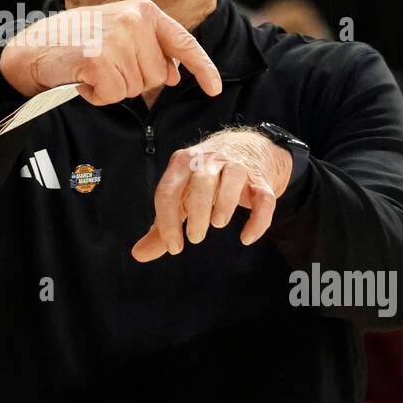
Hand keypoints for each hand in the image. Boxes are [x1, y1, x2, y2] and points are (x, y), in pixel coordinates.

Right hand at [0, 0, 220, 105]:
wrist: (32, 47)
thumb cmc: (75, 42)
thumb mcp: (118, 34)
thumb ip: (149, 49)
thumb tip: (176, 75)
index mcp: (144, 10)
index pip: (183, 42)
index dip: (202, 68)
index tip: (215, 89)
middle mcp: (135, 20)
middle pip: (157, 76)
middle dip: (133, 80)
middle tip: (104, 65)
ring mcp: (118, 39)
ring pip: (136, 89)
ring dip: (113, 89)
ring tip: (91, 69)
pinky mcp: (100, 60)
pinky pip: (114, 96)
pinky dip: (98, 96)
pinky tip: (82, 80)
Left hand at [132, 129, 292, 261]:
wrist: (249, 148)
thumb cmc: (205, 178)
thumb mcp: (181, 196)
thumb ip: (162, 226)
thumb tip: (139, 254)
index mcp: (183, 163)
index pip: (168, 190)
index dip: (168, 221)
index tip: (174, 247)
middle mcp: (209, 160)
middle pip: (201, 181)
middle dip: (197, 211)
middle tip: (196, 238)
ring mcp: (238, 166)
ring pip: (233, 178)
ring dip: (225, 204)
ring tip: (218, 224)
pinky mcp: (260, 179)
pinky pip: (263, 198)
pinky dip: (257, 220)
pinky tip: (246, 238)